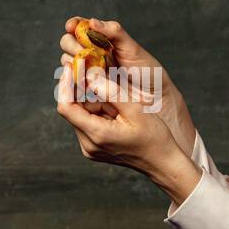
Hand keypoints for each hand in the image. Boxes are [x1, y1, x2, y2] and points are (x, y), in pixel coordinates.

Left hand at [58, 16, 196, 153]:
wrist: (162, 162)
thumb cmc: (154, 137)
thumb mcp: (135, 108)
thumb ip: (111, 91)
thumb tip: (90, 75)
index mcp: (97, 134)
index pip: (65, 107)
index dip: (65, 84)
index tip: (73, 66)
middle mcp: (88, 144)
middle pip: (72, 109)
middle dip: (81, 88)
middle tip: (93, 69)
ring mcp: (90, 148)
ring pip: (81, 114)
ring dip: (91, 99)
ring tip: (112, 91)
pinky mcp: (95, 147)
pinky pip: (88, 122)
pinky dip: (97, 109)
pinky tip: (113, 104)